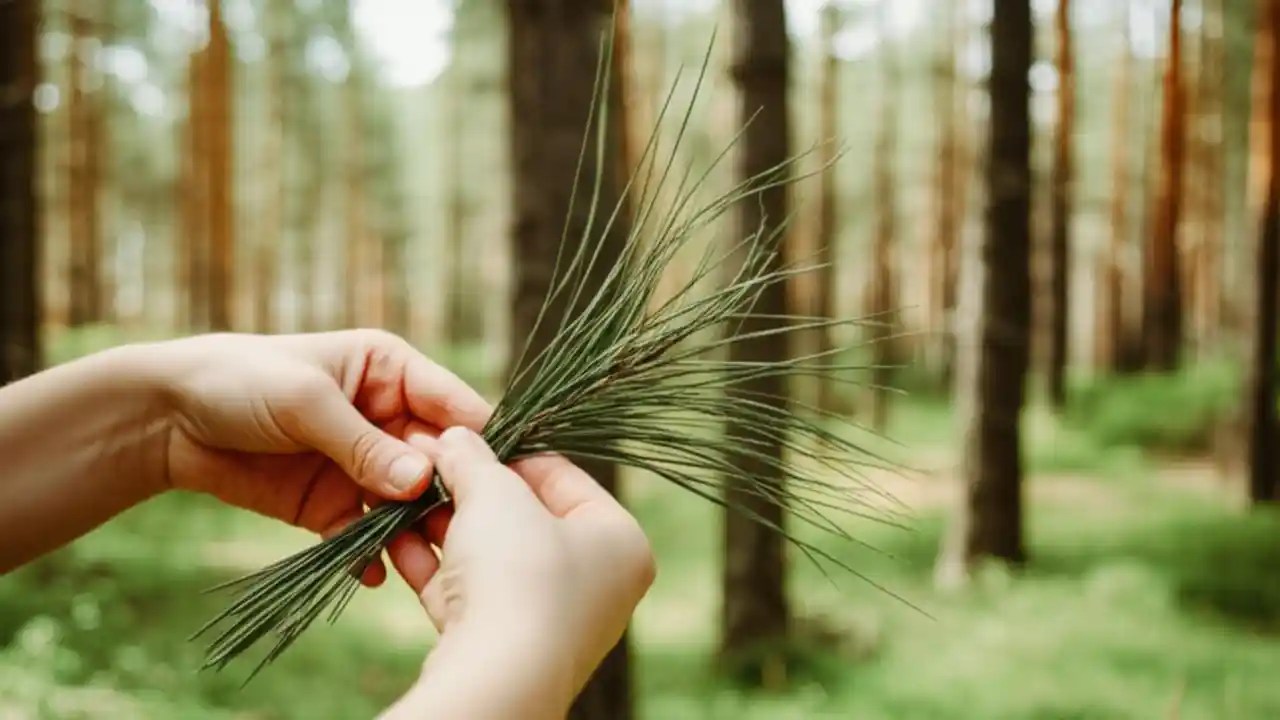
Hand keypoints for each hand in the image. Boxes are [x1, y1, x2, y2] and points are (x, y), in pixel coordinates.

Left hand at [159, 330, 490, 585]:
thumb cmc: (239, 379)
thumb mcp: (306, 402)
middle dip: (451, 498)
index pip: (453, 406)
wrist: (165, 418)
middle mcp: (388, 418)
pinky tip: (376, 573)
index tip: (502, 482)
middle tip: (468, 536)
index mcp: (392, 372)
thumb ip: (364, 444)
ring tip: (424, 565)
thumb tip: (420, 482)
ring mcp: (363, 464)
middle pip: (439, 463)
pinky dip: (372, 554)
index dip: (479, 442)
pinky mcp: (334, 503)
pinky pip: (366, 533)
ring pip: (407, 504)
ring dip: (416, 533)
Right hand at [381, 427, 654, 718]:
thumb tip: (457, 437)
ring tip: (403, 491)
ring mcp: (549, 622)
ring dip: (442, 524)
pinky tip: (394, 537)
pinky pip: (467, 596)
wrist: (496, 677)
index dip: (507, 449)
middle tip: (424, 458)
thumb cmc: (518, 573)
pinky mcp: (503, 650)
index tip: (464, 433)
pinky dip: (433, 566)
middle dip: (467, 489)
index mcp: (620, 541)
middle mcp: (595, 585)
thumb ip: (475, 459)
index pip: (563, 477)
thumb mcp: (495, 495)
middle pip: (522, 518)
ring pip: (489, 558)